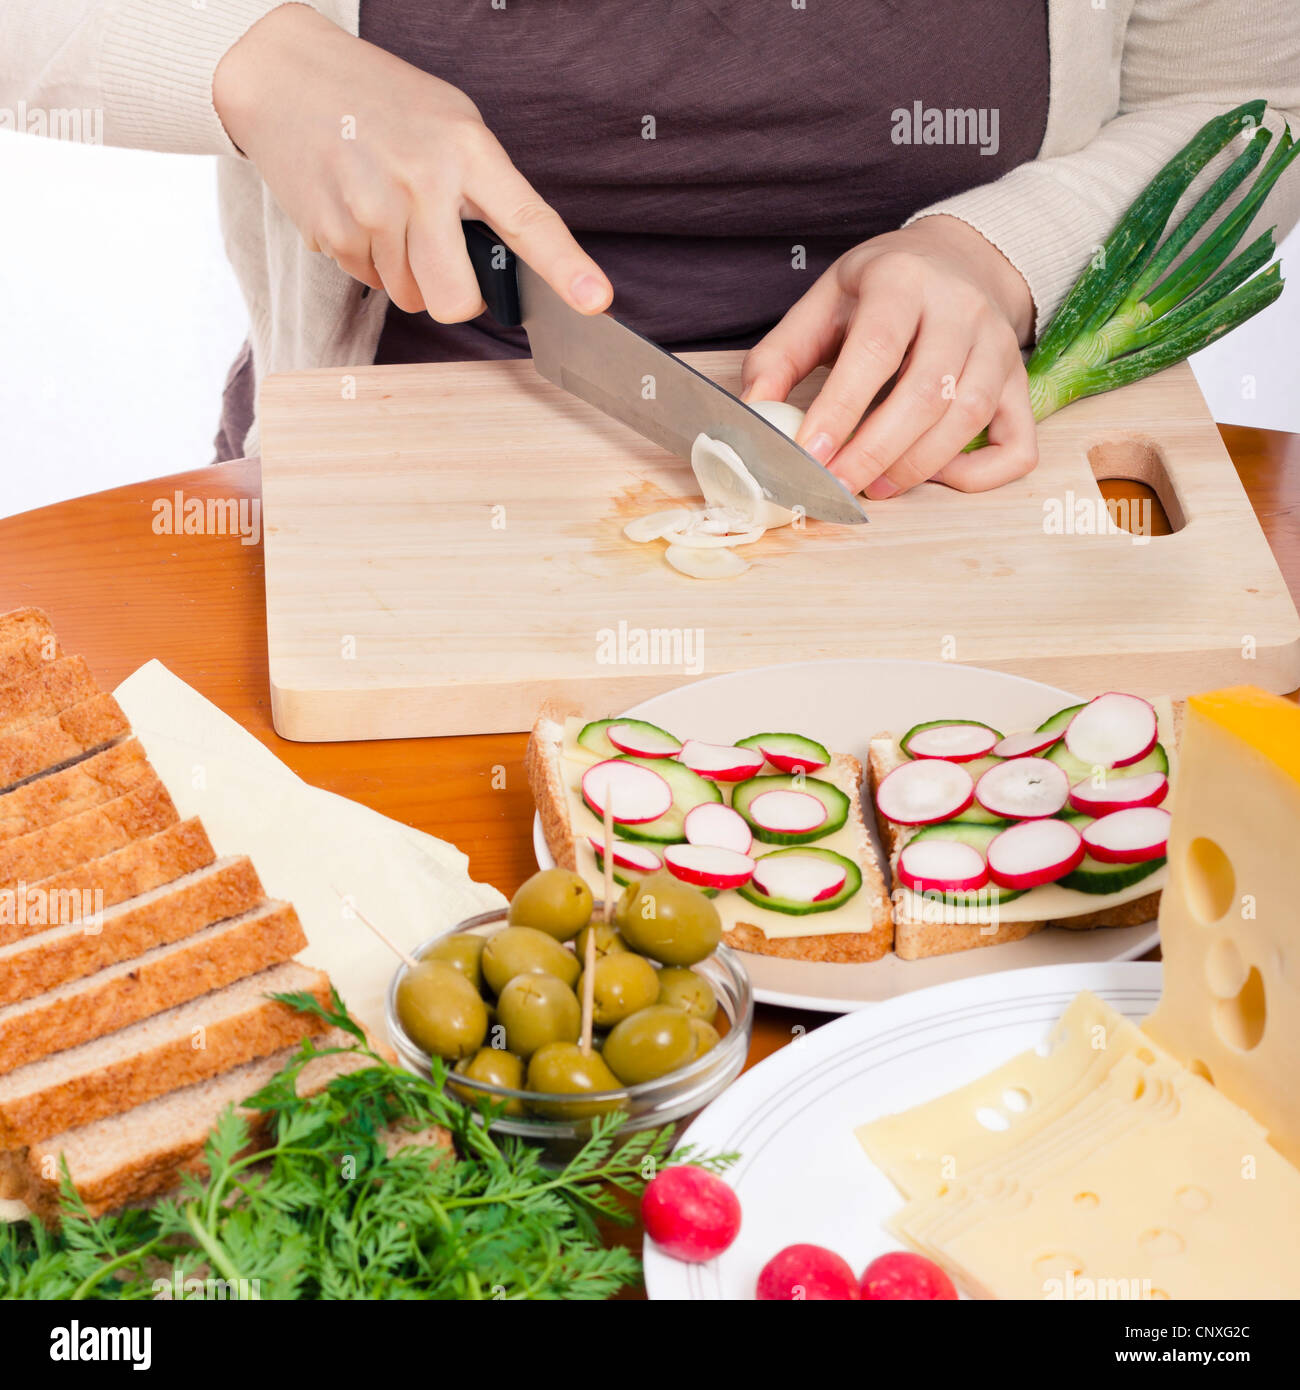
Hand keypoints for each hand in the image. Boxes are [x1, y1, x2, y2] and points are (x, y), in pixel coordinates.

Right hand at [213, 3, 610, 320]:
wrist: (284, 74)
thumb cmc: (380, 102)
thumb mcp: (451, 123)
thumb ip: (485, 188)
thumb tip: (513, 263)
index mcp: (466, 149)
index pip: (527, 220)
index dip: (565, 267)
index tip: (595, 300)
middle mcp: (422, 183)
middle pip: (455, 300)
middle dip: (453, 297)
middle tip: (441, 259)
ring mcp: (372, 210)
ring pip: (410, 297)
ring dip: (406, 273)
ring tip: (387, 211)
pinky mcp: (332, 231)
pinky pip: (369, 281)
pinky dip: (368, 259)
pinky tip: (355, 210)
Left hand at [742, 216, 1037, 496]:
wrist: (958, 259)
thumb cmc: (879, 291)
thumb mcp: (823, 303)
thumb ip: (780, 356)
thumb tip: (752, 415)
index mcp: (902, 280)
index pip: (875, 350)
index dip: (841, 408)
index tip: (810, 454)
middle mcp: (961, 308)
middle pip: (925, 392)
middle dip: (874, 452)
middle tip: (836, 485)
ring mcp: (999, 347)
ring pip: (967, 417)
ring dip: (917, 466)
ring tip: (874, 487)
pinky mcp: (1021, 384)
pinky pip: (1018, 444)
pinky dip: (980, 474)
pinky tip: (939, 478)